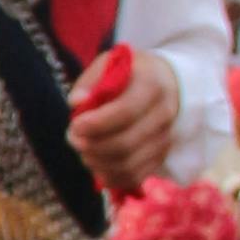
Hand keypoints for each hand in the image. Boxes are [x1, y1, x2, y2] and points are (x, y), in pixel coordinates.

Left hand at [66, 43, 179, 194]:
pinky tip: (95, 164)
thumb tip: (76, 103)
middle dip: (92, 146)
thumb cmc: (130, 73)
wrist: (166, 83)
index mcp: (152, 85)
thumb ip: (90, 81)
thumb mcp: (110, 63)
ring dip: (97, 163)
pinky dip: (110, 176)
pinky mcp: (161, 156)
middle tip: (73, 138)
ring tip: (83, 150)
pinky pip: (134, 176)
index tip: (75, 125)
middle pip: (125, 144)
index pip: (125, 112)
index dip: (96, 124)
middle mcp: (164, 114)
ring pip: (128, 165)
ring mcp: (165, 138)